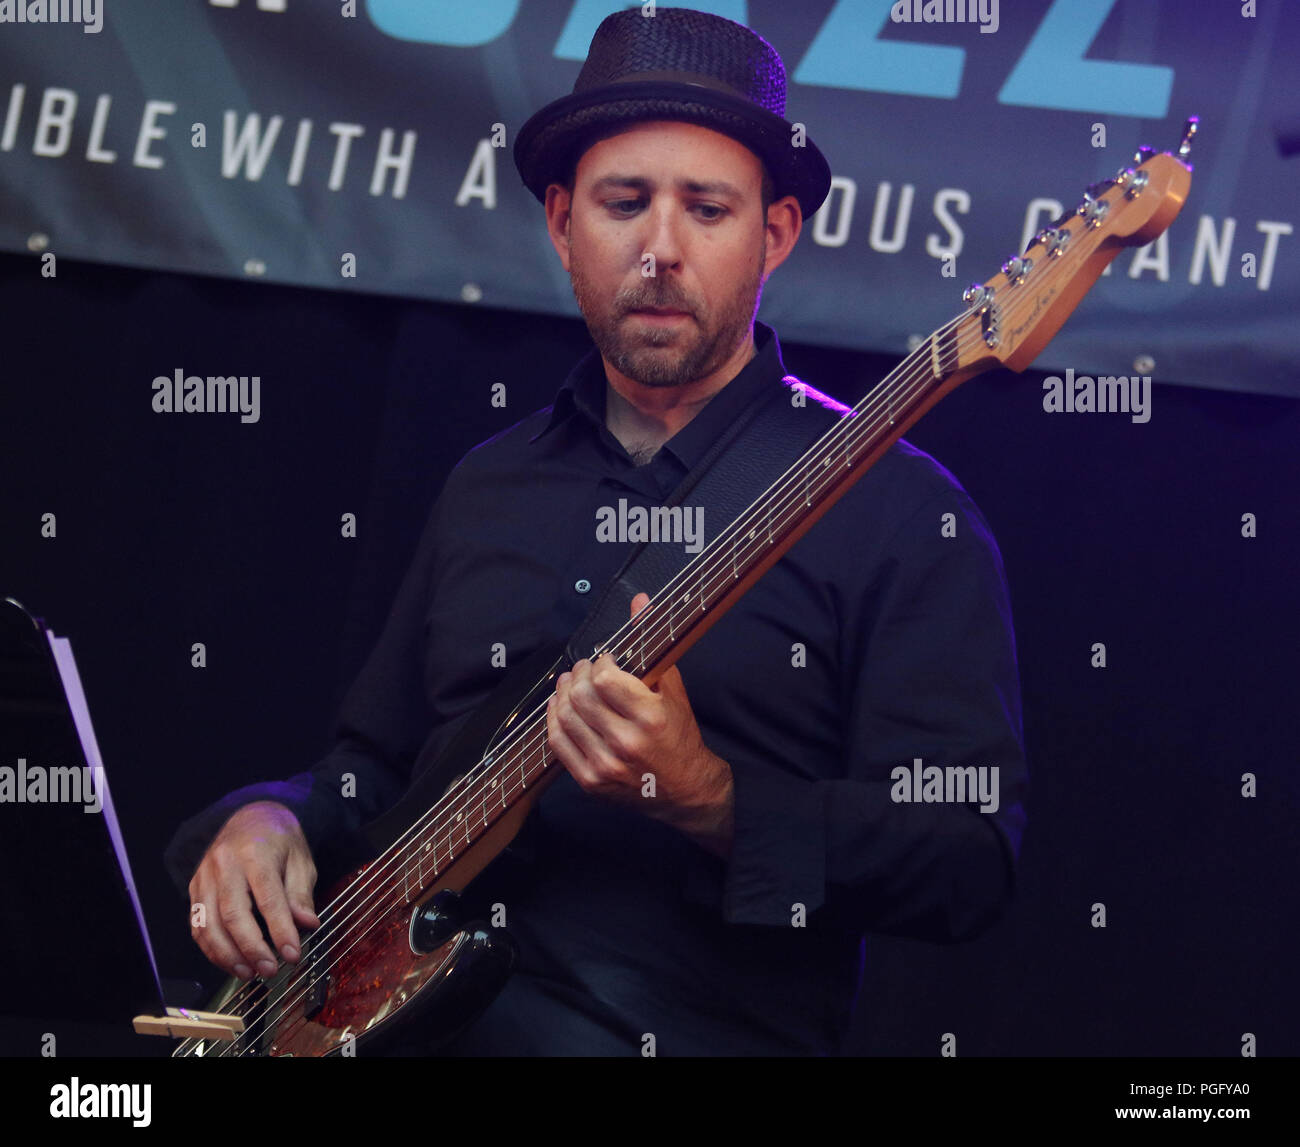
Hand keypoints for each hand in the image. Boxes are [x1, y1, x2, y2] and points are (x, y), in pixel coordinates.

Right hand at [187, 800, 320, 979]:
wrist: (250, 816)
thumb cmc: (279, 840)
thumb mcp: (300, 860)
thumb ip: (301, 893)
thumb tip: (307, 925)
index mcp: (256, 853)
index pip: (268, 898)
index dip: (280, 931)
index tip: (293, 955)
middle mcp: (225, 864)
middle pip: (233, 914)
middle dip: (252, 948)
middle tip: (270, 970)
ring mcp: (205, 876)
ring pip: (209, 924)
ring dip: (228, 955)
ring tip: (250, 972)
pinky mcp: (195, 888)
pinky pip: (198, 924)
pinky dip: (212, 949)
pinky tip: (231, 961)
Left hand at [546, 592, 734, 856]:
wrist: (686, 790)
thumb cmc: (680, 735)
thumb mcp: (673, 688)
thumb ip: (652, 643)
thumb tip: (639, 600)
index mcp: (650, 717)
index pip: (605, 679)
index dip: (599, 664)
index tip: (605, 661)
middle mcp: (626, 742)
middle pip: (581, 697)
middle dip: (578, 675)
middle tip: (583, 669)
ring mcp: (605, 765)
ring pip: (564, 718)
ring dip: (562, 694)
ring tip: (570, 684)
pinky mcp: (590, 782)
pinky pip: (557, 743)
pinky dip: (553, 720)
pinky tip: (560, 708)